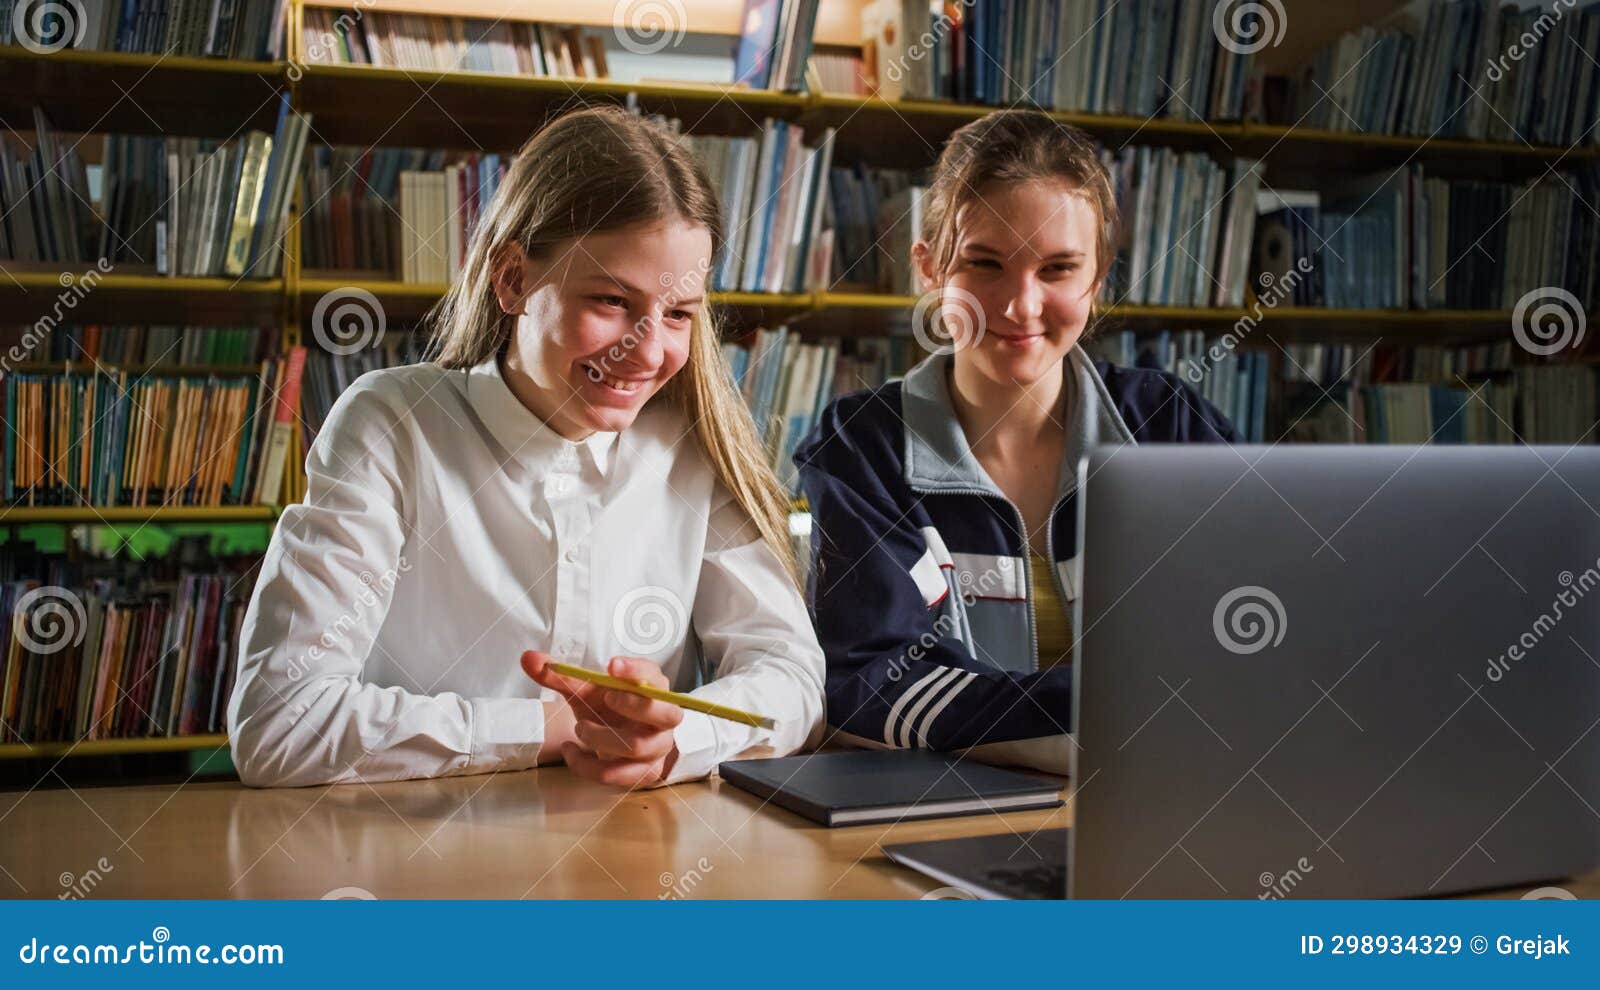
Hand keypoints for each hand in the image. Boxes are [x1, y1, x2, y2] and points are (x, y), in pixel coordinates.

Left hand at [520, 651, 683, 786]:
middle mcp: (664, 716)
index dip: (635, 671)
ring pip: (636, 746)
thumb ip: (559, 675)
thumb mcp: (585, 689)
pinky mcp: (645, 773)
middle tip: (607, 699)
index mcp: (653, 686)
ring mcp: (658, 747)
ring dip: (600, 738)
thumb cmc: (606, 708)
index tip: (611, 665)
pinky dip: (586, 764)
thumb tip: (527, 658)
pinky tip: (570, 751)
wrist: (617, 740)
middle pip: (665, 713)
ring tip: (579, 729)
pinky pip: (617, 773)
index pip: (653, 675)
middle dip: (634, 705)